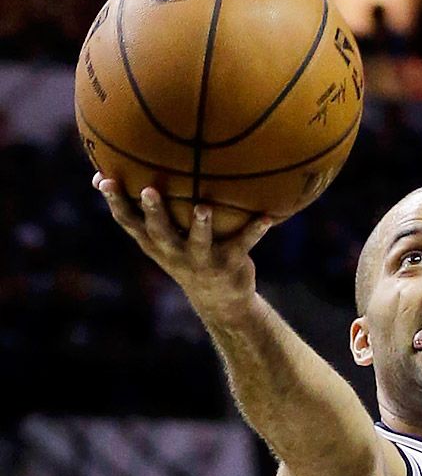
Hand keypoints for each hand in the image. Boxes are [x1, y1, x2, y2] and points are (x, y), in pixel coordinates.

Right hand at [93, 173, 271, 323]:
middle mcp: (174, 252)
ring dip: (201, 225)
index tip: (104, 180)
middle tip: (148, 190)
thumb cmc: (185, 255)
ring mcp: (202, 259)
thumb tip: (101, 174)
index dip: (116, 202)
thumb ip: (142, 212)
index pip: (128, 222)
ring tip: (204, 207)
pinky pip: (243, 244)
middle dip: (153, 212)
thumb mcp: (160, 239)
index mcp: (155, 244)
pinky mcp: (229, 263)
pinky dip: (255, 230)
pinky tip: (266, 217)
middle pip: (159, 232)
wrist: (220, 301)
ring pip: (199, 241)